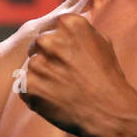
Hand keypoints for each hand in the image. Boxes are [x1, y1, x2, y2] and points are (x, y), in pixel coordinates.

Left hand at [18, 13, 136, 136]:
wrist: (111, 113)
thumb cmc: (108, 78)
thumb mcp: (101, 42)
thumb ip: (80, 30)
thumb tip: (65, 23)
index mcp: (67, 23)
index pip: (50, 29)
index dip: (58, 46)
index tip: (70, 59)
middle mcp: (48, 39)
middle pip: (37, 46)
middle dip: (47, 60)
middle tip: (65, 76)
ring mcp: (36, 62)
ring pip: (31, 67)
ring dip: (42, 78)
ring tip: (63, 90)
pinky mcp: (28, 85)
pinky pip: (24, 87)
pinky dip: (36, 95)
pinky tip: (56, 100)